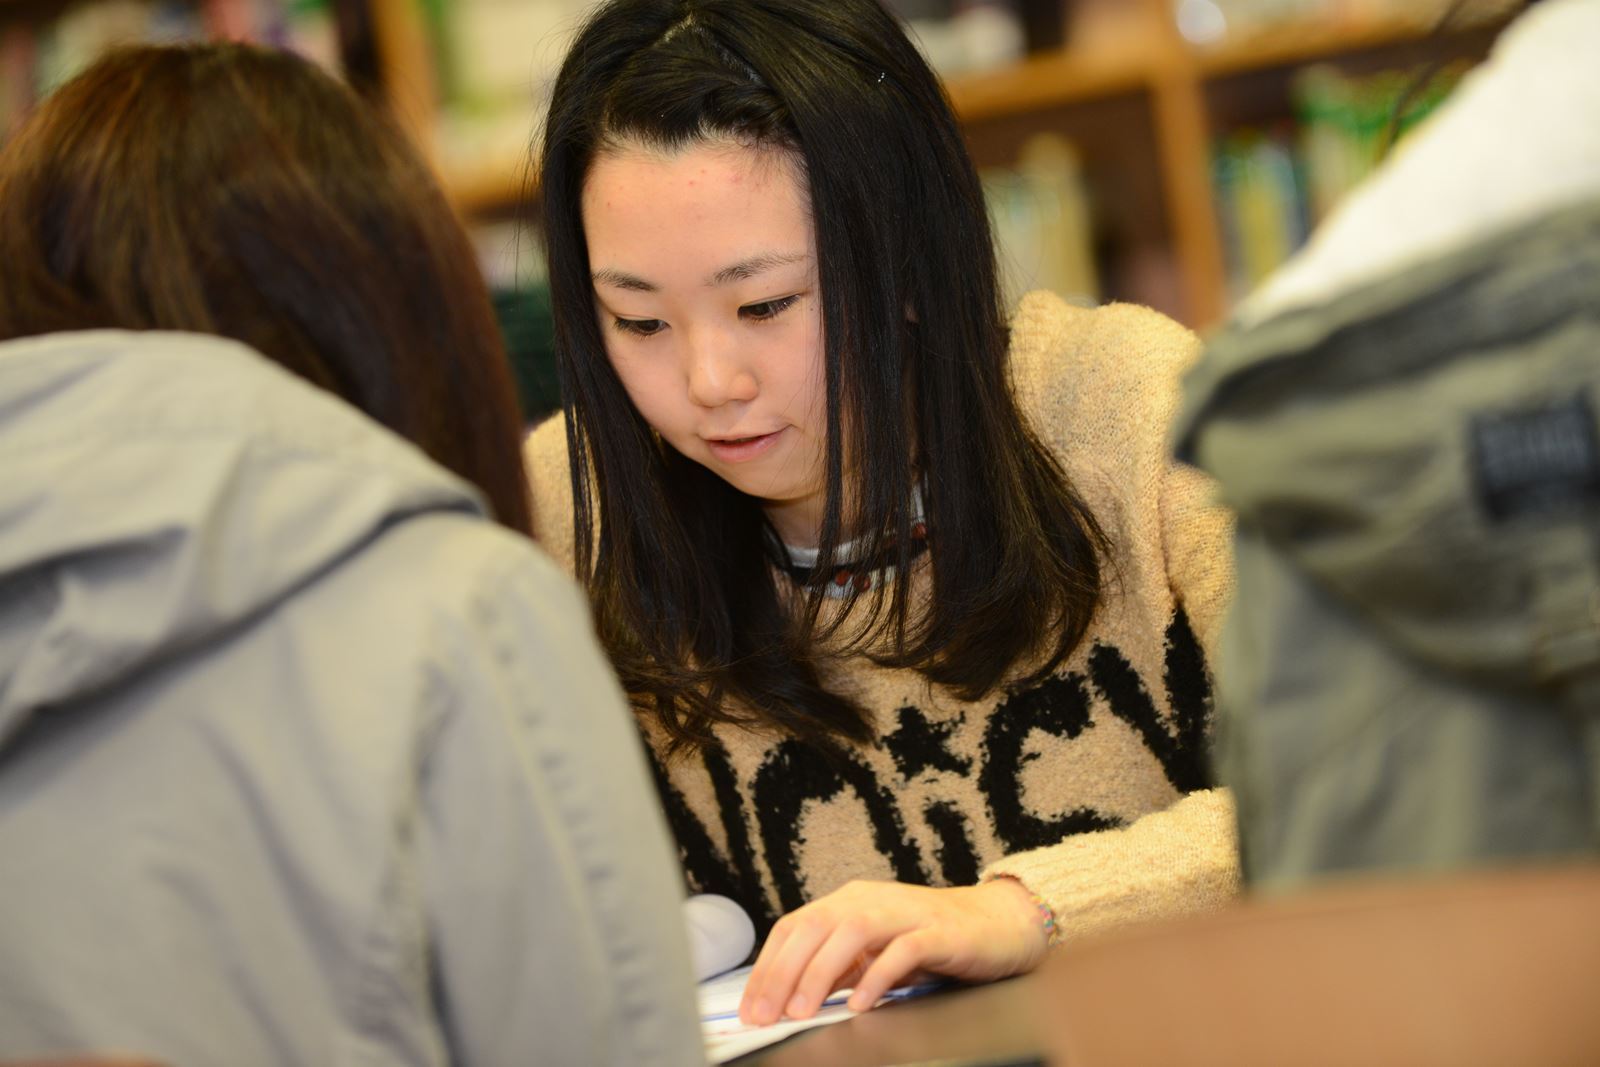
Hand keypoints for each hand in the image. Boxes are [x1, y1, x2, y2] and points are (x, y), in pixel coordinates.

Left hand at [737, 878, 1048, 1025]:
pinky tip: (861, 1003)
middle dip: (783, 973)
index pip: (794, 926)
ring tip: (803, 1010)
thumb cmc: (932, 941)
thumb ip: (838, 969)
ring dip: (821, 972)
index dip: (768, 966)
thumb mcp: (875, 954)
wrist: (999, 923)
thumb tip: (790, 999)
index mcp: (849, 901)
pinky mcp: (939, 932)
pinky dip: (878, 975)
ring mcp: (906, 912)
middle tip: (766, 1015)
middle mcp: (872, 899)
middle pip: (815, 926)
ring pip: (851, 932)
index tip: (750, 1006)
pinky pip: (903, 949)